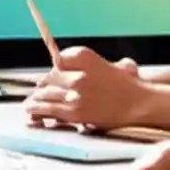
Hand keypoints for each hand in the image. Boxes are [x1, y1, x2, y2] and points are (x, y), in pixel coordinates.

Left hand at [25, 46, 146, 130]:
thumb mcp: (108, 63)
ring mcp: (74, 93)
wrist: (139, 103)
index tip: (50, 76)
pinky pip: (47, 110)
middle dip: (44, 87)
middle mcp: (77, 73)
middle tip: (39, 92)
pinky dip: (36, 111)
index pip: (58, 60)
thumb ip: (87, 65)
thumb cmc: (127, 85)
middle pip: (49, 78)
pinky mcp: (73, 112)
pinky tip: (31, 113)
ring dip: (36, 99)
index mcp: (85, 56)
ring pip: (44, 94)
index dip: (54, 70)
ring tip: (30, 105)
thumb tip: (64, 66)